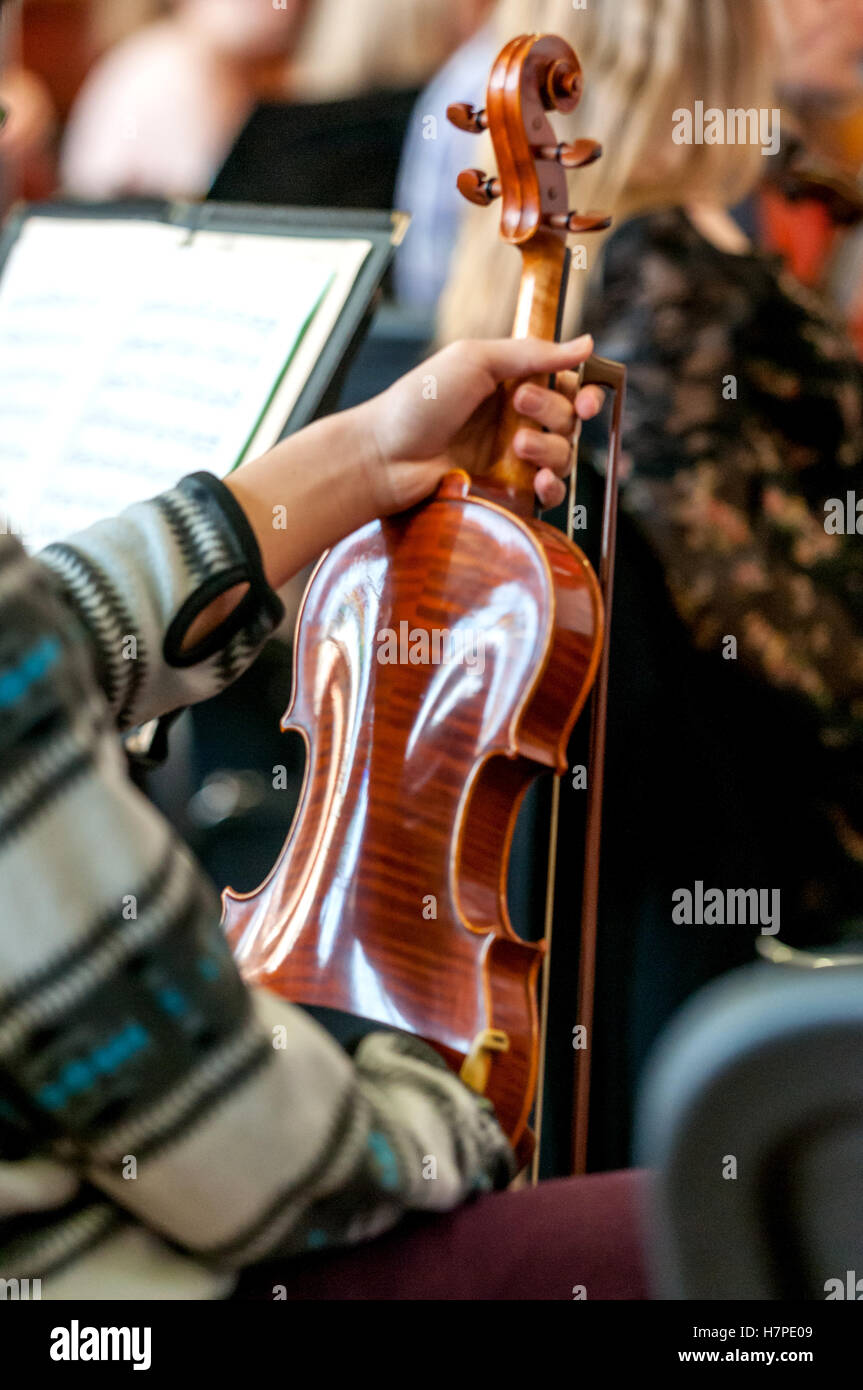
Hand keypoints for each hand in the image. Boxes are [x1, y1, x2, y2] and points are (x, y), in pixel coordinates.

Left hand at [360, 335, 603, 514]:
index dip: (585, 391)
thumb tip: (588, 344)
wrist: (386, 455)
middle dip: (553, 412)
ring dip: (550, 448)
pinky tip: (539, 482)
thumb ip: (532, 353)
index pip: (566, 386)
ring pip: (563, 455)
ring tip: (516, 446)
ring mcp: (512, 457)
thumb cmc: (422, 400)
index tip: (586, 399)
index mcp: (512, 383)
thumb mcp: (475, 360)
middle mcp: (517, 419)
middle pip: (568, 419)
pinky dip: (552, 488)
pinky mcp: (506, 490)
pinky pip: (548, 494)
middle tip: (518, 406)